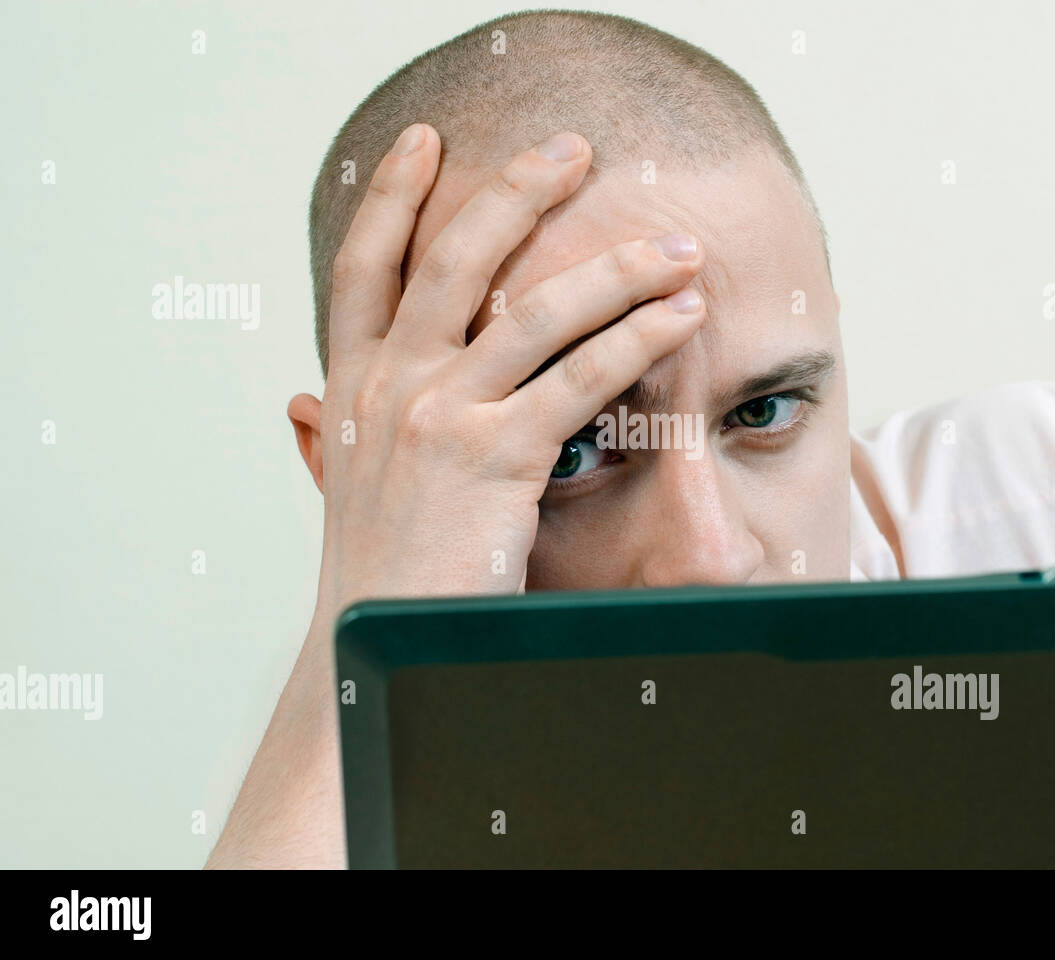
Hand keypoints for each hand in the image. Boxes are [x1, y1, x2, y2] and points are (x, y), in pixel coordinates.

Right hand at [307, 124, 706, 619]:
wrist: (374, 648)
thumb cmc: (379, 571)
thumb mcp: (344, 489)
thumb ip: (327, 437)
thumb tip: (299, 403)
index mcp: (351, 387)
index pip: (363, 268)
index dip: (389, 197)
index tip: (423, 142)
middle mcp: (388, 387)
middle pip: (454, 260)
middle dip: (516, 191)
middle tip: (574, 148)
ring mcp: (437, 417)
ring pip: (534, 311)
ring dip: (616, 269)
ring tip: (677, 247)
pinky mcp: (492, 458)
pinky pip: (581, 380)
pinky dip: (639, 340)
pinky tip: (682, 316)